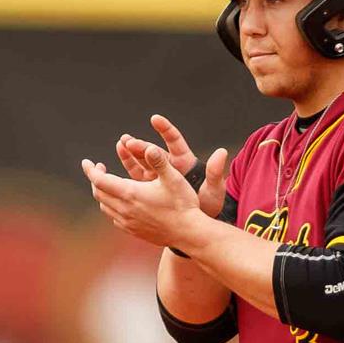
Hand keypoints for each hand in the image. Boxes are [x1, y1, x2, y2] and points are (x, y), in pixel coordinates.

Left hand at [82, 144, 208, 250]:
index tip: (86, 162)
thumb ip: (159, 161)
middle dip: (95, 178)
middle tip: (99, 168)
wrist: (188, 233)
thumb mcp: (173, 178)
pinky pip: (114, 218)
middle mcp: (124, 209)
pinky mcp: (133, 231)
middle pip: (99, 193)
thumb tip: (149, 147)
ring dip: (102, 193)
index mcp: (130, 193)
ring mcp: (127, 222)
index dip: (90, 170)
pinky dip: (111, 206)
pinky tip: (120, 201)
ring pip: (105, 206)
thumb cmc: (183, 204)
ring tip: (108, 182)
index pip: (100, 180)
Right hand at [113, 114, 229, 217]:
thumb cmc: (209, 204)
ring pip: (143, 161)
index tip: (155, 119)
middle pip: (154, 152)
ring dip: (131, 152)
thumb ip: (215, 173)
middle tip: (128, 141)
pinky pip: (137, 175)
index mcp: (185, 161)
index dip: (165, 130)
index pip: (174, 141)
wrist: (199, 223)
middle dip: (141, 145)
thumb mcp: (213, 190)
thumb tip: (222, 152)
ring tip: (121, 144)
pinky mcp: (151, 187)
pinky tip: (120, 156)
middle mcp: (170, 166)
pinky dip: (129, 166)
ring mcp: (159, 176)